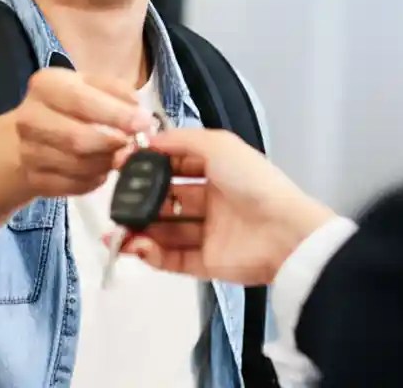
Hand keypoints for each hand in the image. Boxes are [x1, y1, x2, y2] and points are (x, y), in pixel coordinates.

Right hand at [4, 67, 154, 197]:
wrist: (29, 135)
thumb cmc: (69, 105)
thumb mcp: (91, 86)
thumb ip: (118, 93)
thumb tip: (140, 115)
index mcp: (46, 86)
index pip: (81, 101)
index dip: (116, 114)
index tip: (143, 123)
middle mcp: (30, 118)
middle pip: (77, 139)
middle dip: (112, 144)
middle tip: (133, 145)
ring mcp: (27, 152)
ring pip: (77, 166)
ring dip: (106, 164)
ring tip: (119, 156)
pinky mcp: (33, 179)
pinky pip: (73, 186)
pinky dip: (94, 180)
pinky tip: (101, 170)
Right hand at [116, 128, 336, 284]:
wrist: (284, 234)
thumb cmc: (255, 183)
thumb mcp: (219, 145)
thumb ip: (180, 140)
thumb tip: (148, 141)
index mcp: (219, 171)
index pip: (176, 165)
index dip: (150, 165)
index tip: (123, 165)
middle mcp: (213, 201)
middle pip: (167, 200)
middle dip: (140, 201)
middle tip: (117, 201)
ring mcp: (210, 233)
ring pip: (165, 232)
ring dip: (140, 230)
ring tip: (119, 229)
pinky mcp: (208, 262)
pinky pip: (172, 259)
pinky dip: (151, 254)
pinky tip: (135, 245)